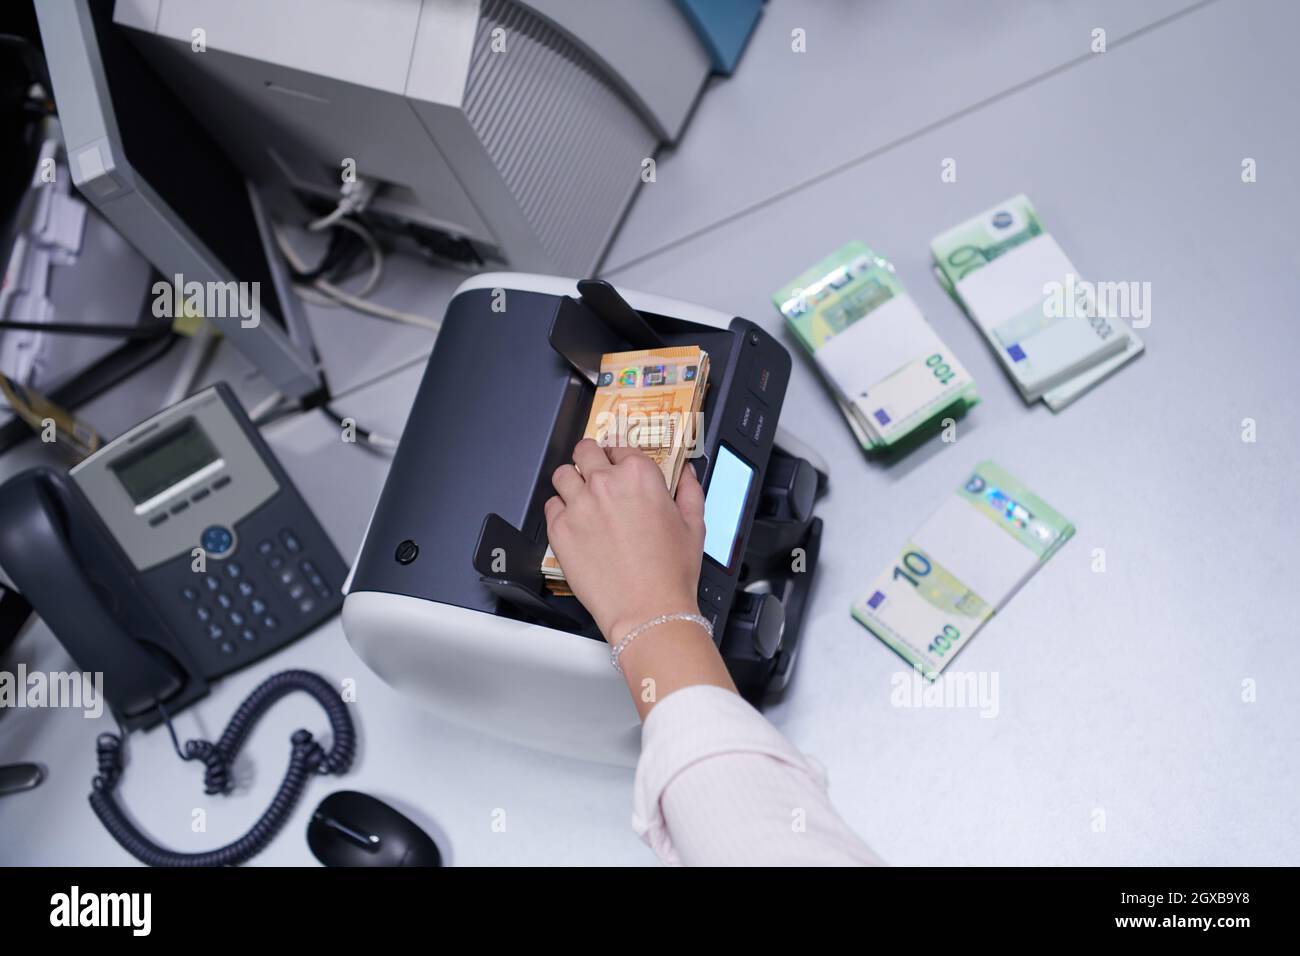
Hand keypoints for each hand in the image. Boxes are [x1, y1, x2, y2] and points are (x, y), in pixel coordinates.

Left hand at [544, 438, 704, 642]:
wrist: (647, 610)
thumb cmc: (670, 573)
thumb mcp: (693, 525)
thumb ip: (689, 490)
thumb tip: (686, 473)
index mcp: (639, 475)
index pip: (621, 448)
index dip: (620, 458)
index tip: (620, 468)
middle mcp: (605, 483)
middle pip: (585, 451)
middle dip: (591, 459)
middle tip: (596, 472)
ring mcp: (579, 505)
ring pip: (563, 474)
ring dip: (572, 481)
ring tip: (580, 496)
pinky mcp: (559, 529)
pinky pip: (550, 506)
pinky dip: (560, 511)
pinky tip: (574, 523)